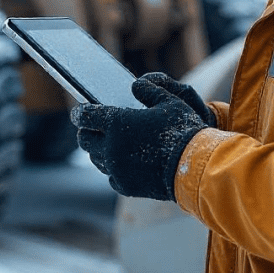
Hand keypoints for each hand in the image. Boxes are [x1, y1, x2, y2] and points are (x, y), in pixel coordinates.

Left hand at [71, 76, 207, 200]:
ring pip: (96, 158)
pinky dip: (113, 168)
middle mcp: (111, 147)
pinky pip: (110, 176)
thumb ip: (150, 89)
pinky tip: (123, 162)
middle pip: (85, 139)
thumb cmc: (184, 130)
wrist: (195, 168)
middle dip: (86, 131)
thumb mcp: (170, 100)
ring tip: (108, 143)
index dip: (80, 112)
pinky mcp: (125, 186)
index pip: (86, 116)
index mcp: (118, 123)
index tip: (78, 112)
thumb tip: (136, 85)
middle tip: (92, 127)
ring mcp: (116, 169)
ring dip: (99, 150)